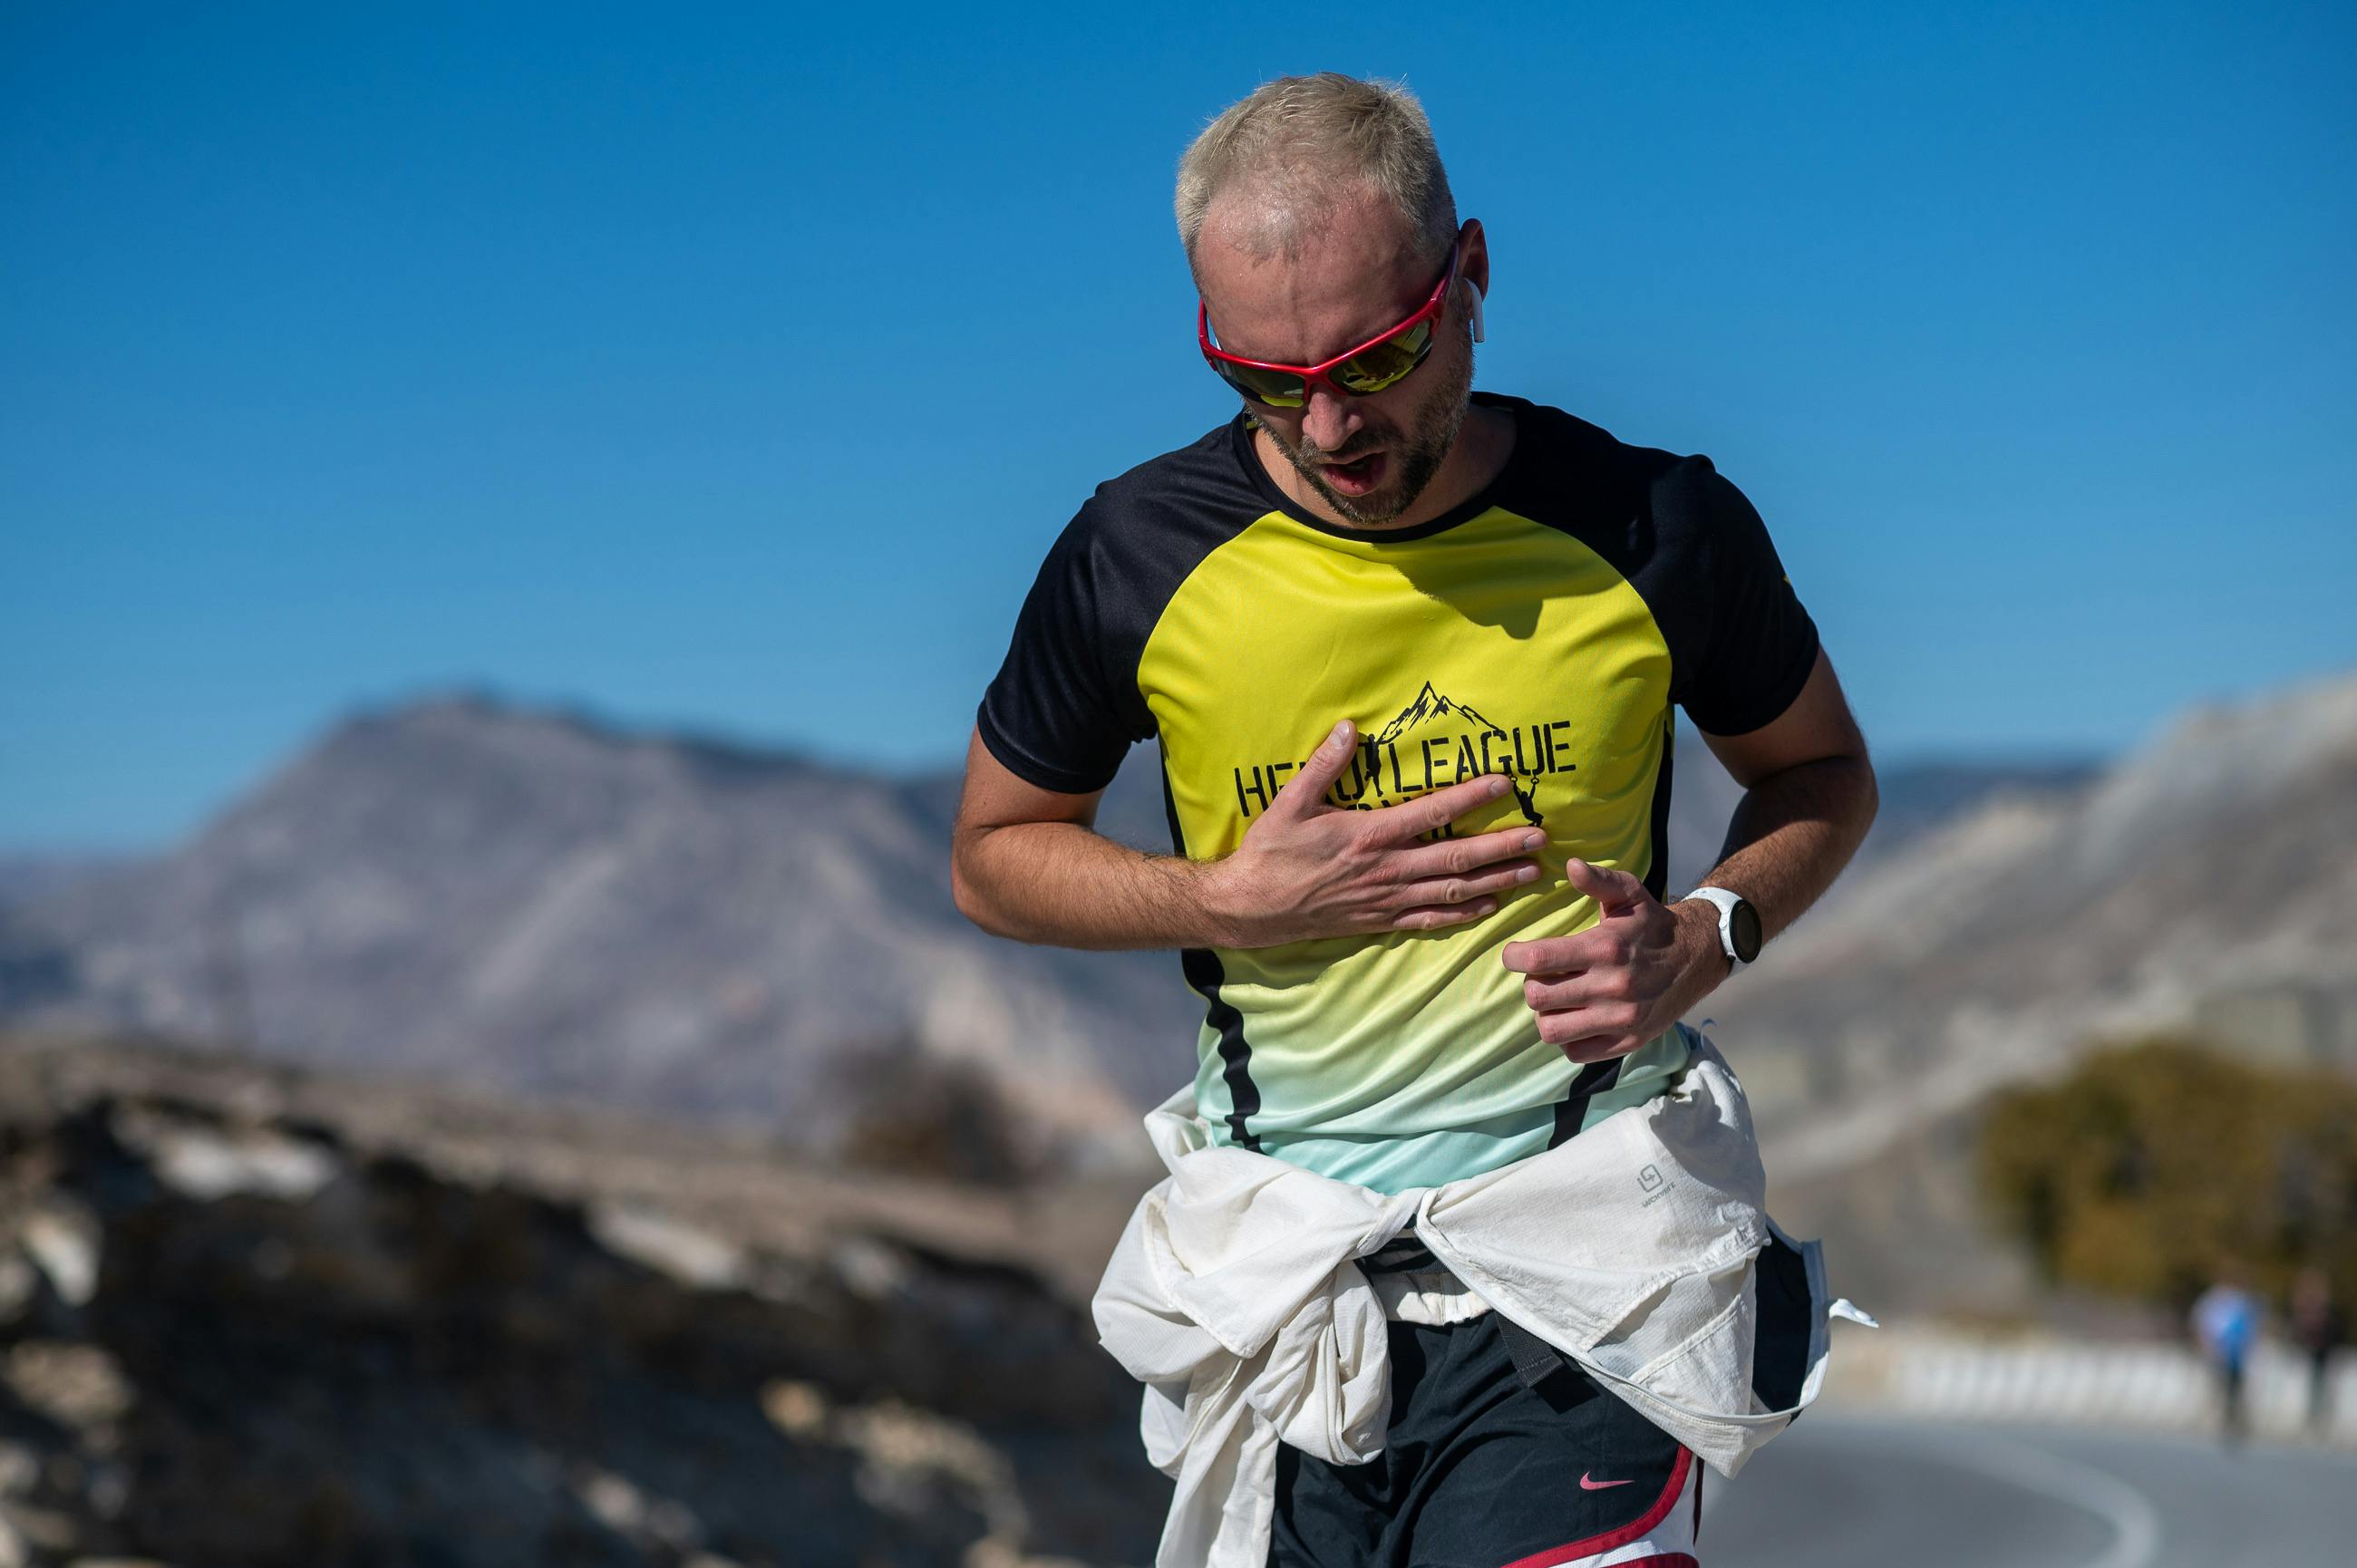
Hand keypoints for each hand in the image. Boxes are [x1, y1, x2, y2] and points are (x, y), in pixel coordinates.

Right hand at [1202, 719, 1547, 946]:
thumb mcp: (1291, 802)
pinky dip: (1463, 915)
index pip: (1433, 813)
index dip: (1472, 797)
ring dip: (1496, 881)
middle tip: (1540, 837)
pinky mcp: (1381, 921)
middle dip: (1502, 846)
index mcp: (1369, 834)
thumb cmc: (1271, 852)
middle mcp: (1387, 868)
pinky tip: (1489, 907)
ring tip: (1531, 872)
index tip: (1505, 784)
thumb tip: (1350, 727)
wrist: (1251, 907)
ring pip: (1453, 891)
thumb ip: (1324, 765)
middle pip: (1457, 857)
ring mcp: (1387, 898)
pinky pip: (1431, 920)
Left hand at [1499, 859, 1728, 1063]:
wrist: (1698, 959)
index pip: (1540, 959)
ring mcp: (1620, 1019)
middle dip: (1530, 984)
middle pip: (1538, 997)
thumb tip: (1570, 865)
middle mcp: (1613, 987)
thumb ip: (1598, 880)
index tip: (1514, 955)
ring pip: (1551, 1030)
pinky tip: (1574, 1018)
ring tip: (1554, 999)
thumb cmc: (1652, 924)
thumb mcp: (1629, 894)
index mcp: (1606, 948)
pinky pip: (1575, 1051)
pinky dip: (1566, 1038)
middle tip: (1540, 975)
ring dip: (1544, 1014)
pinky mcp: (1627, 1042)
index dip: (1514, 957)